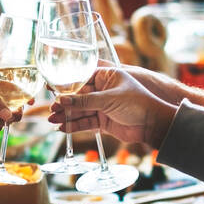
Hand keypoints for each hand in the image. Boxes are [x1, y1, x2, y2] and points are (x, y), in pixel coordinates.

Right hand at [48, 66, 178, 147]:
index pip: (81, 78)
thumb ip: (84, 101)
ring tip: (52, 119)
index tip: (52, 89)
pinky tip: (63, 127)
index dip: (66, 85)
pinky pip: (85, 122)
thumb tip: (63, 100)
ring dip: (66, 115)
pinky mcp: (103, 121)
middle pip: (78, 96)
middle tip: (51, 108)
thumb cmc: (137, 103)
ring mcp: (102, 106)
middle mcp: (103, 90)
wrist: (152, 124)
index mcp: (106, 76)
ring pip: (80, 111)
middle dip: (64, 103)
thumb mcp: (109, 99)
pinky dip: (74, 125)